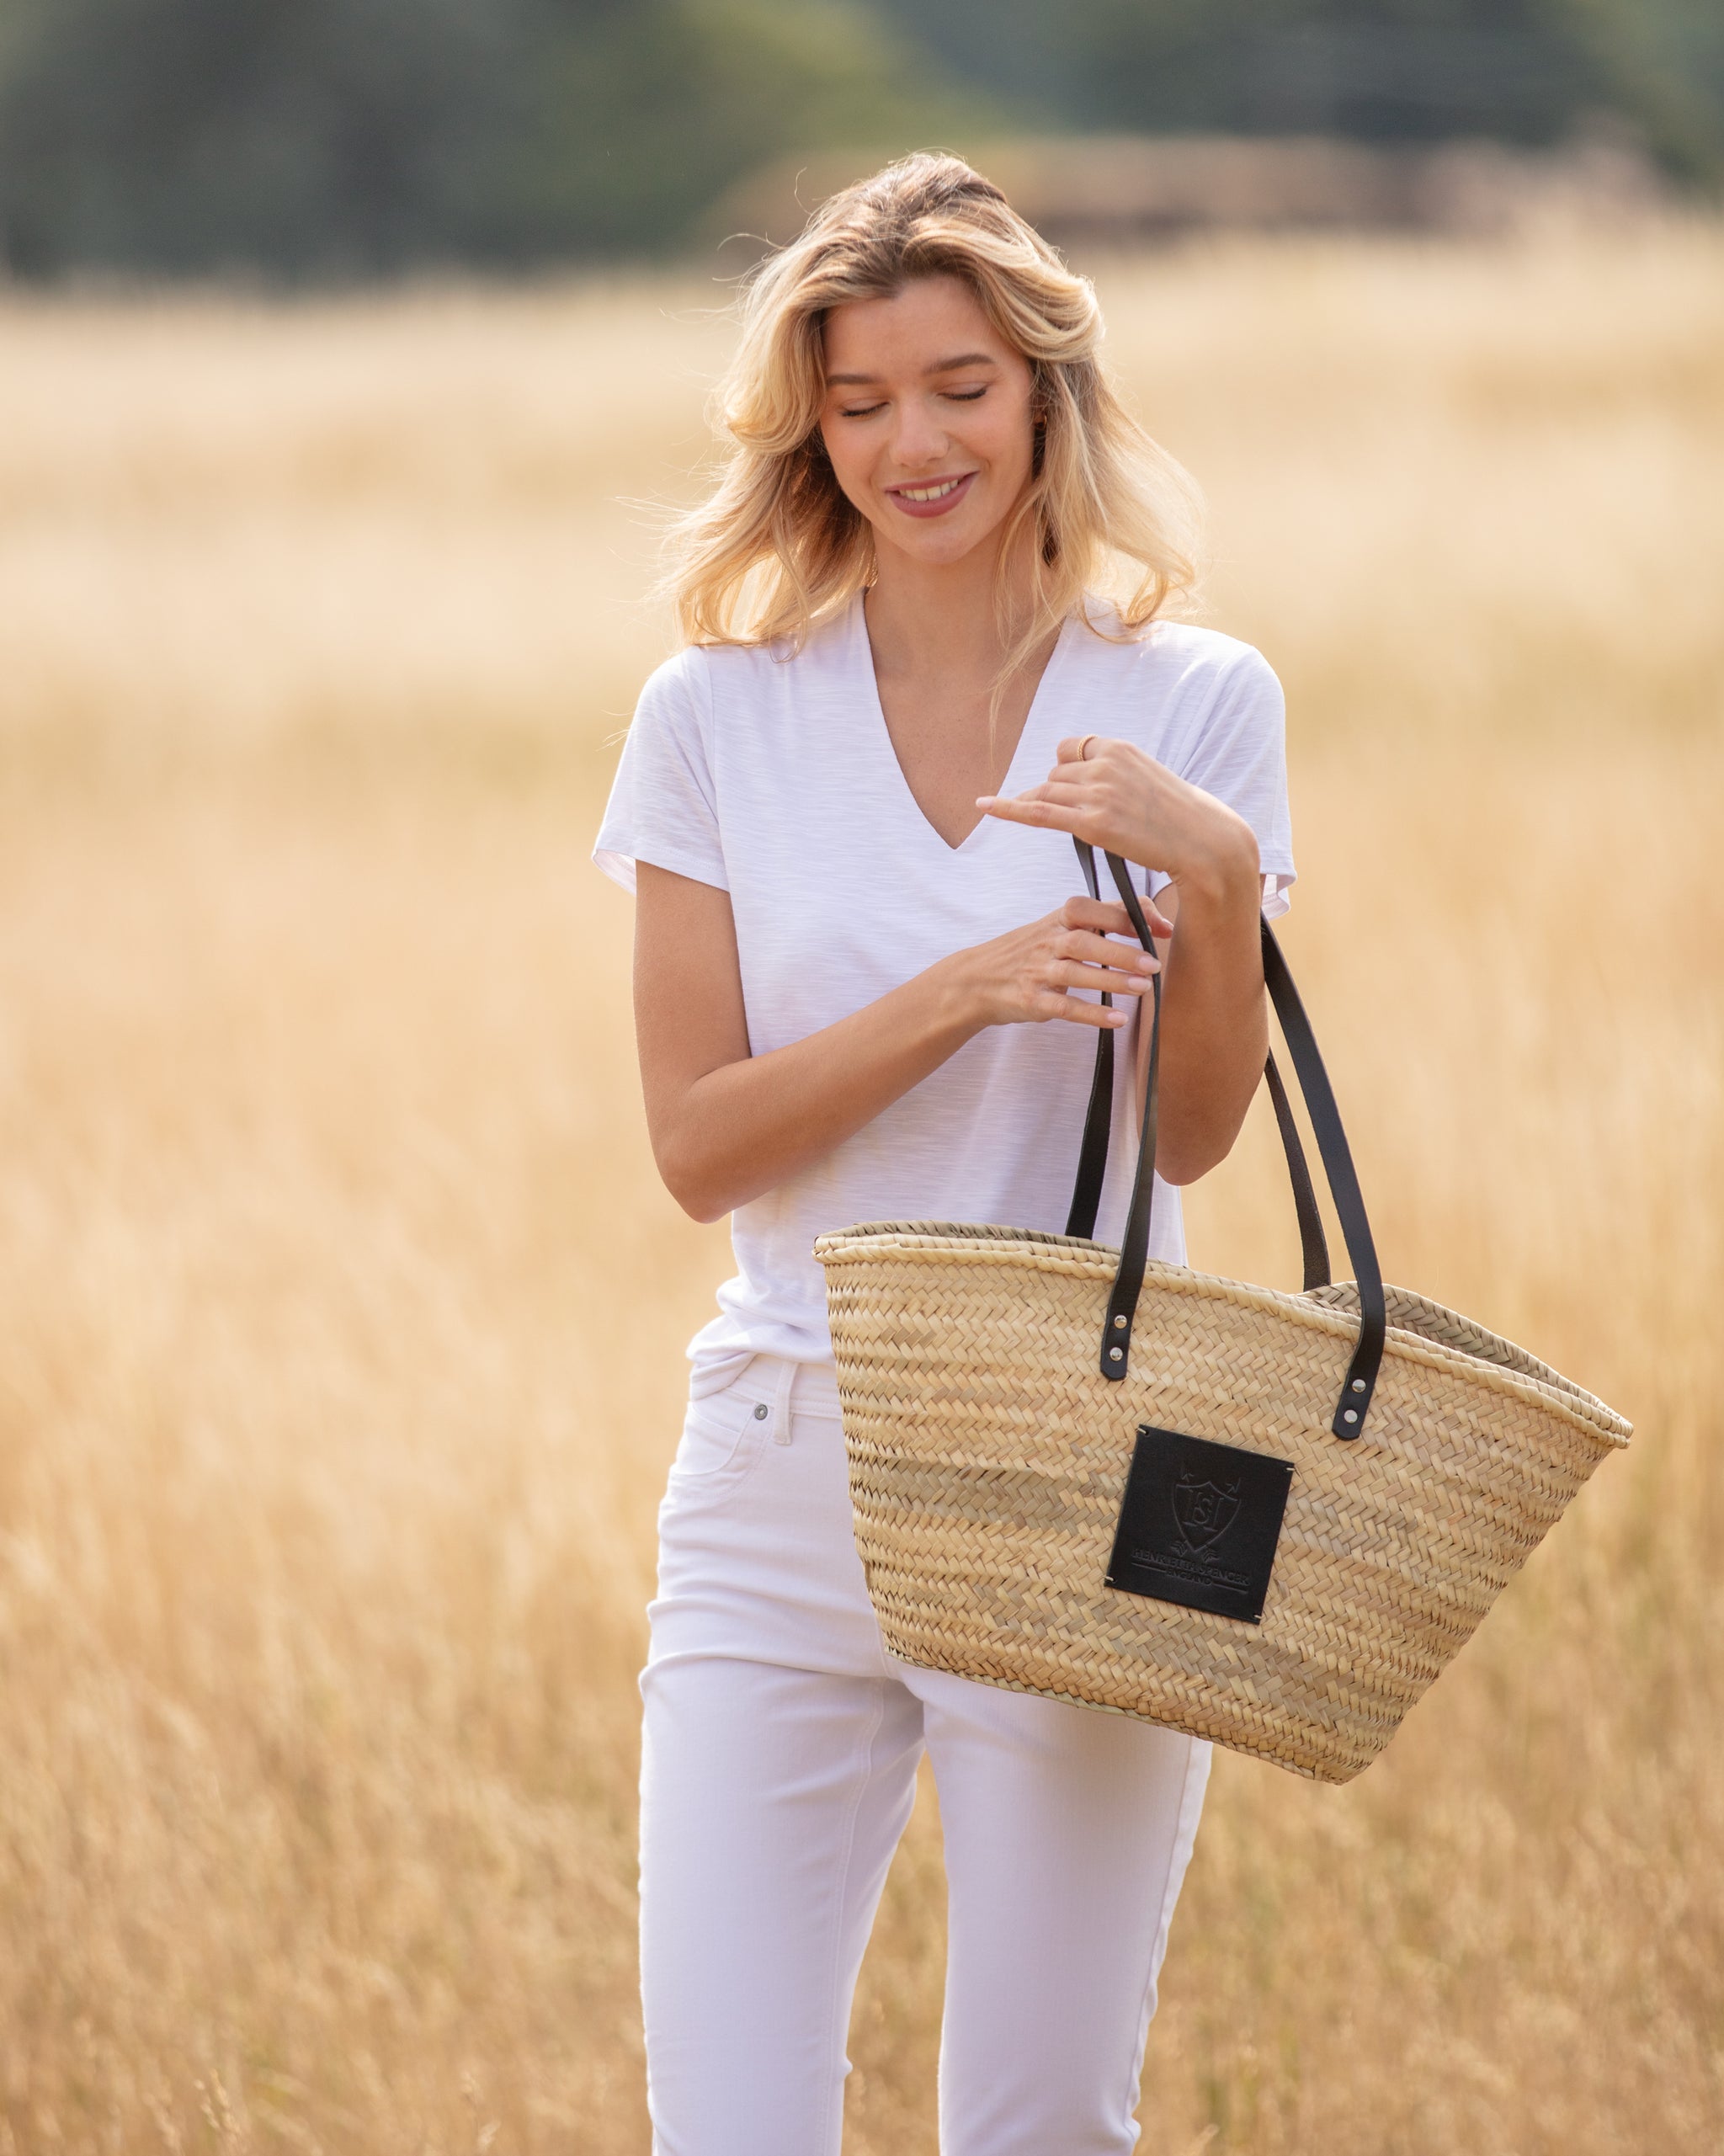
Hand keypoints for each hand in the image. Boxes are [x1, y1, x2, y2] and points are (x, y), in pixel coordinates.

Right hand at [944, 894, 1168, 1033]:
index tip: (1161, 928)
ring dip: (1111, 980)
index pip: (1093, 910)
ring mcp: (1037, 971)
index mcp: (1058, 919)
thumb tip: (1156, 921)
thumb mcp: (1058, 928)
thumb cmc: (1030, 951)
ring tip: (1144, 988)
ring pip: (1076, 972)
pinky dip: (1093, 1014)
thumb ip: (1102, 920)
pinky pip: (1065, 1007)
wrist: (975, 979)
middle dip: (1122, 952)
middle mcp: (1047, 941)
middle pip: (1086, 941)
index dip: (1128, 917)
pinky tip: (1118, 1020)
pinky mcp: (1032, 1000)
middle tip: (1154, 964)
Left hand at [977, 734, 1257, 893]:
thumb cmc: (1180, 818)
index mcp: (1118, 749)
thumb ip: (1115, 775)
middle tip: (1080, 817)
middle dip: (1058, 794)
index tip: (1072, 787)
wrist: (1203, 841)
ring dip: (1047, 808)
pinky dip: (1008, 808)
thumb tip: (1085, 783)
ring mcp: (1097, 793)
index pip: (1069, 749)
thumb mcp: (1147, 781)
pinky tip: (983, 806)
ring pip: (1047, 793)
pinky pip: (1038, 811)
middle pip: (1055, 774)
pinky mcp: (1091, 823)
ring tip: (1066, 825)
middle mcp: (1104, 765)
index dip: (1066, 769)